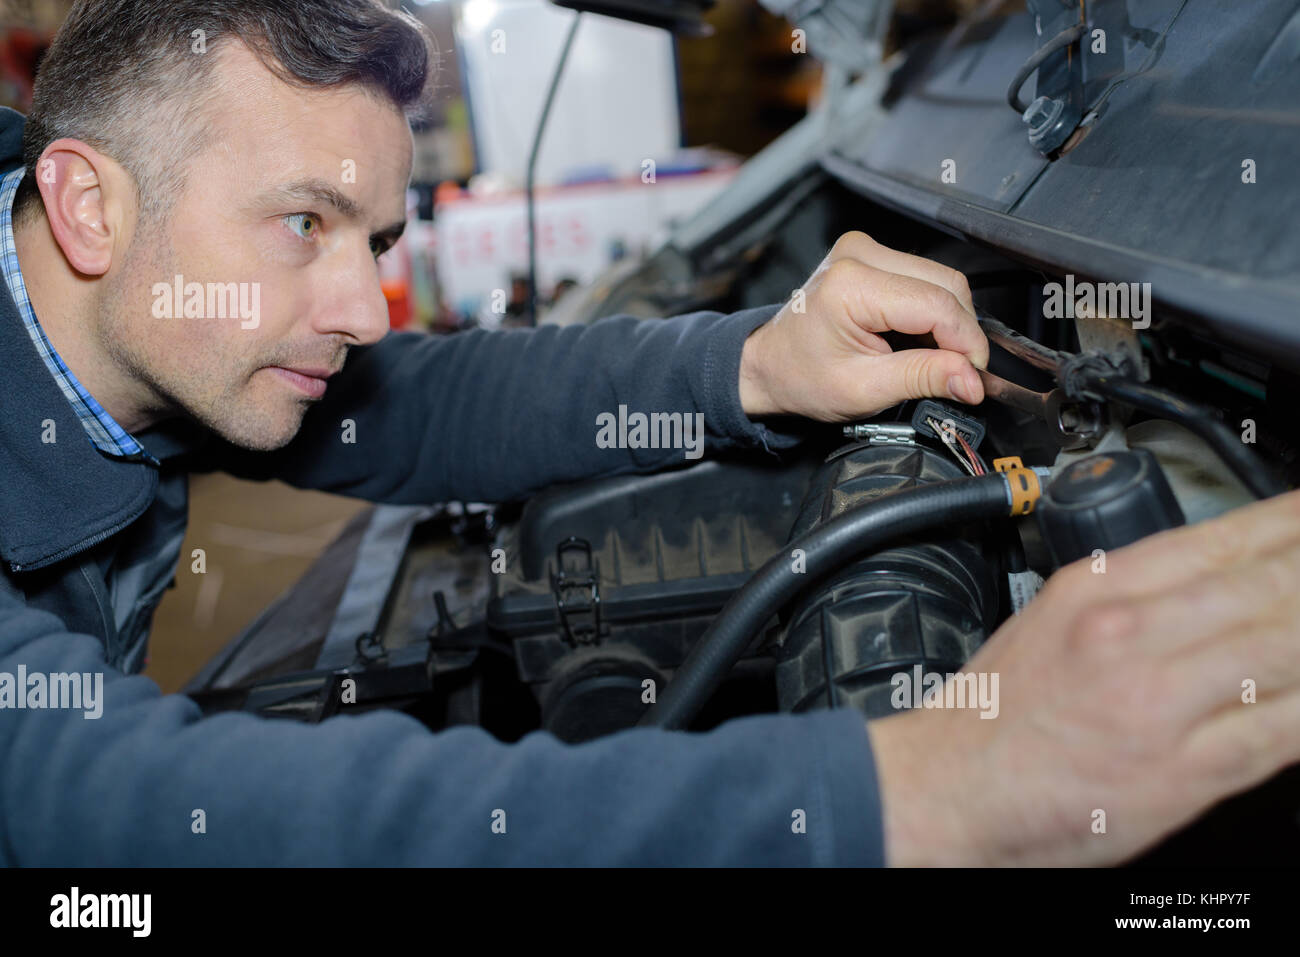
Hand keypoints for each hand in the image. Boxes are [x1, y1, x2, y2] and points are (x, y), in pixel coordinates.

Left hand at [738, 231, 988, 419]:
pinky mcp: (870, 255)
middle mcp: (858, 255)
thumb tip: (971, 379)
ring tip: (930, 357)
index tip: (974, 376)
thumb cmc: (800, 377)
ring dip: (948, 321)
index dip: (966, 342)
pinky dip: (931, 311)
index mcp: (851, 285)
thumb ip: (922, 378)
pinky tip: (915, 338)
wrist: (768, 365)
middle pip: (946, 285)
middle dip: (960, 332)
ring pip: (940, 279)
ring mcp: (864, 249)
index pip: (937, 304)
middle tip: (958, 372)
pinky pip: (924, 277)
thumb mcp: (864, 390)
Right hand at [867, 488, 1299, 865]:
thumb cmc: (994, 714)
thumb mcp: (1051, 620)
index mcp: (1096, 590)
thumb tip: (1218, 583)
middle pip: (1268, 585)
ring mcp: (1161, 703)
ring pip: (1285, 647)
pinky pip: (1282, 730)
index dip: (1291, 521)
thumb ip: (1133, 598)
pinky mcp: (1184, 772)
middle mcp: (1131, 635)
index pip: (1222, 538)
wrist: (949, 789)